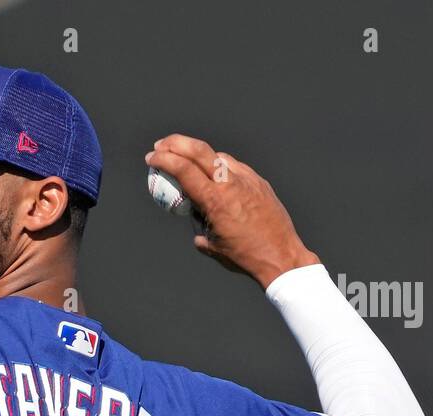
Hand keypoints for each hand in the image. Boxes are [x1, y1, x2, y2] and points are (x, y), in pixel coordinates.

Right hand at [146, 134, 319, 288]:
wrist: (281, 256)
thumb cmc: (245, 256)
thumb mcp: (213, 246)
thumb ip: (200, 231)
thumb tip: (197, 228)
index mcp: (215, 201)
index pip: (183, 169)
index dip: (163, 159)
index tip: (151, 158)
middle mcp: (230, 184)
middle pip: (198, 150)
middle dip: (175, 143)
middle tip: (162, 145)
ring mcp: (247, 180)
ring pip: (218, 155)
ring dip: (198, 154)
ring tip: (187, 161)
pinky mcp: (259, 182)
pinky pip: (235, 167)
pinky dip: (220, 166)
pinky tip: (216, 176)